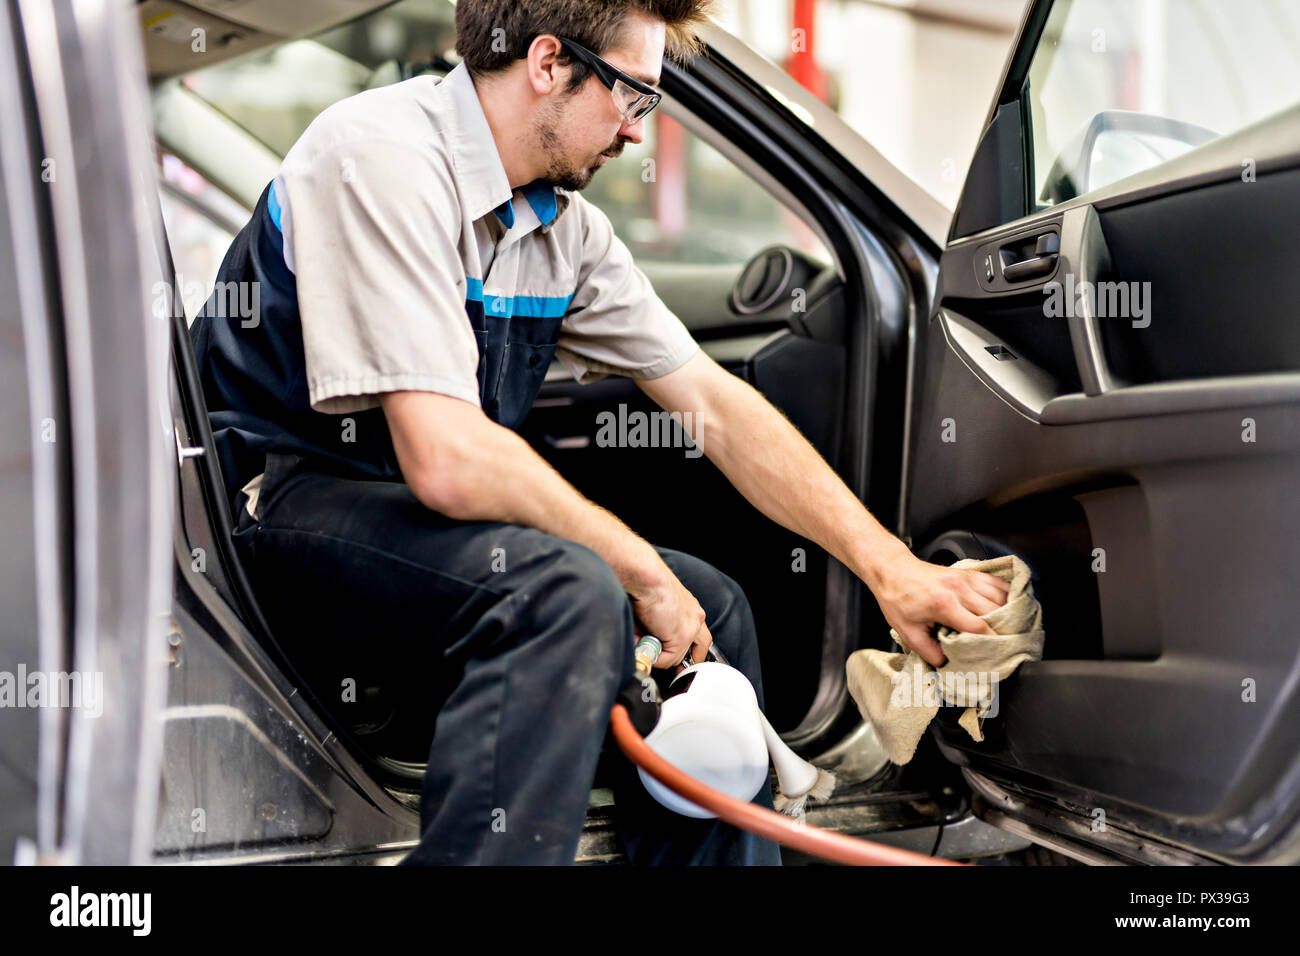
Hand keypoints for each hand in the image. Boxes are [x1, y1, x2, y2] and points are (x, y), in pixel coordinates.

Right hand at [630, 573, 711, 668]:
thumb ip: (655, 626)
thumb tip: (644, 642)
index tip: (682, 658)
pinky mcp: (681, 637)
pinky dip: (654, 657)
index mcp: (689, 607)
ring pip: (679, 655)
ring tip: (646, 648)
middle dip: (689, 660)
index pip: (698, 632)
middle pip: (701, 645)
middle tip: (678, 669)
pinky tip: (644, 646)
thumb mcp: (655, 606)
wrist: (647, 578)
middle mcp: (695, 616)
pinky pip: (667, 659)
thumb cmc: (646, 584)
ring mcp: (690, 628)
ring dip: (662, 656)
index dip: (690, 647)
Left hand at [870, 554, 1009, 666]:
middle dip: (1005, 630)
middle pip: (996, 611)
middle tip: (1009, 645)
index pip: (978, 626)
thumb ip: (930, 652)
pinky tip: (1010, 607)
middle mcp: (959, 588)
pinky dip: (1008, 595)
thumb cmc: (898, 599)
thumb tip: (949, 663)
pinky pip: (998, 582)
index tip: (997, 655)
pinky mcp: (970, 572)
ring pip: (1001, 596)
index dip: (991, 642)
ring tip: (1012, 629)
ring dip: (1009, 613)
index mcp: (944, 604)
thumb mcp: (908, 632)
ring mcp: (966, 578)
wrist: (893, 571)